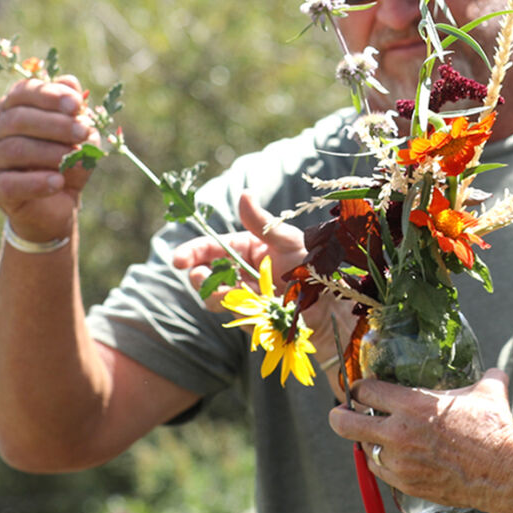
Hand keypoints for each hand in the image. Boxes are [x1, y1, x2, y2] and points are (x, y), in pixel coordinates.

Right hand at [0, 76, 100, 241]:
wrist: (56, 204)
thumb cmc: (65, 160)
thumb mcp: (78, 134)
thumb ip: (74, 110)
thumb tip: (70, 82)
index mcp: (13, 107)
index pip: (25, 92)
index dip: (50, 95)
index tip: (76, 104)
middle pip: (20, 119)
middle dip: (56, 124)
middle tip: (84, 131)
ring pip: (16, 149)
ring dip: (51, 152)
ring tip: (77, 159)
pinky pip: (12, 183)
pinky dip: (37, 182)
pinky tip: (58, 183)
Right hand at [173, 193, 359, 395]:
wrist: (334, 307)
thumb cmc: (316, 267)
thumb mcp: (289, 241)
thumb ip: (262, 223)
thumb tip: (243, 193)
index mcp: (248, 248)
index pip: (212, 248)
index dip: (192, 252)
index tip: (178, 260)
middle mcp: (242, 271)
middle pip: (205, 274)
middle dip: (199, 276)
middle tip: (198, 278)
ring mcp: (246, 296)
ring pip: (214, 297)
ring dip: (216, 295)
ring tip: (232, 295)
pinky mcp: (252, 319)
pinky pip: (234, 315)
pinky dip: (238, 311)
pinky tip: (255, 308)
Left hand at [328, 368, 512, 512]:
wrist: (502, 474)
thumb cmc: (494, 430)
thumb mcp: (488, 393)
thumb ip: (485, 377)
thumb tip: (494, 372)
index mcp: (413, 405)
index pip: (365, 392)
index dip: (359, 388)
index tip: (361, 390)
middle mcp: (399, 433)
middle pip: (345, 423)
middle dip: (339, 415)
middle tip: (341, 412)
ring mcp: (400, 461)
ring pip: (363, 449)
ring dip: (366, 440)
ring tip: (374, 435)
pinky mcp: (406, 483)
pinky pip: (379, 470)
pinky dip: (380, 461)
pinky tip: (389, 456)